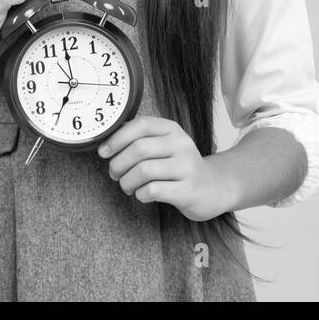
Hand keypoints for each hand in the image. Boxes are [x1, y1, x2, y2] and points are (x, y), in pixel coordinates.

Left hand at [98, 116, 230, 221]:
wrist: (214, 187)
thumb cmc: (181, 166)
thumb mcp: (165, 145)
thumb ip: (142, 138)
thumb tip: (107, 139)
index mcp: (172, 129)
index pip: (140, 125)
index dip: (117, 138)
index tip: (103, 151)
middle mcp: (181, 145)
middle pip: (138, 149)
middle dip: (118, 163)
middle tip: (114, 173)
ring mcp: (187, 167)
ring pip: (143, 171)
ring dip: (127, 181)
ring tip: (127, 186)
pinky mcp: (188, 190)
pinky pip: (153, 190)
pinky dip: (140, 194)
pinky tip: (142, 194)